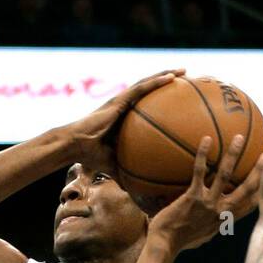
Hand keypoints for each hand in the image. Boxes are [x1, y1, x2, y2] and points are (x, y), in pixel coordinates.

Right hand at [64, 68, 183, 171]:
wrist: (75, 145)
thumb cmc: (90, 155)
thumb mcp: (114, 167)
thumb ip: (127, 175)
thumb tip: (137, 192)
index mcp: (124, 118)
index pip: (145, 106)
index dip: (160, 100)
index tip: (178, 99)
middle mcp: (124, 106)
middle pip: (149, 90)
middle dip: (167, 82)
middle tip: (186, 79)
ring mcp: (121, 101)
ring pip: (148, 83)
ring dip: (166, 75)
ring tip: (183, 71)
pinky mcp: (119, 100)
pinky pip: (142, 88)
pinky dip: (157, 82)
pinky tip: (172, 77)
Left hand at [147, 134, 262, 254]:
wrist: (165, 245)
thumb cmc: (180, 241)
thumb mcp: (204, 235)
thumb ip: (213, 224)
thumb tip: (217, 220)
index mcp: (225, 220)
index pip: (251, 205)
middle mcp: (221, 211)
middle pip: (247, 189)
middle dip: (259, 172)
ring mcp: (208, 204)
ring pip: (225, 175)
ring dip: (233, 155)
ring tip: (239, 137)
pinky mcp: (192, 197)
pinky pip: (200, 172)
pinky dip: (203, 155)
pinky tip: (206, 140)